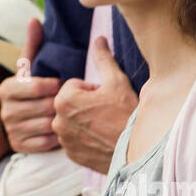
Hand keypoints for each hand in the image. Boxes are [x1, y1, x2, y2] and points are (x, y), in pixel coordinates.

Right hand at [0, 18, 60, 152]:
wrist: (31, 121)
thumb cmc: (37, 89)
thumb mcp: (34, 67)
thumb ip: (34, 44)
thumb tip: (34, 19)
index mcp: (6, 88)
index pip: (34, 86)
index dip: (51, 85)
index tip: (61, 84)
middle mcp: (4, 110)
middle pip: (42, 106)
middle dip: (58, 104)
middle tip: (69, 102)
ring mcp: (10, 130)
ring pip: (45, 124)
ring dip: (60, 120)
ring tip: (67, 115)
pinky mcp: (19, 146)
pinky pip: (44, 142)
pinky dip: (57, 137)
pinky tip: (62, 130)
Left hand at [51, 37, 137, 173]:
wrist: (137, 150)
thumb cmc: (127, 113)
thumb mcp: (116, 81)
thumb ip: (103, 58)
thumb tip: (98, 39)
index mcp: (64, 100)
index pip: (74, 86)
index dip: (92, 90)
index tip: (105, 98)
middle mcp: (57, 121)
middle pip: (71, 104)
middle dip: (86, 105)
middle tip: (107, 111)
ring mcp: (64, 141)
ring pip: (72, 121)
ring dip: (85, 120)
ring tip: (106, 124)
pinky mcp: (72, 155)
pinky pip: (75, 140)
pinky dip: (86, 138)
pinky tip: (103, 138)